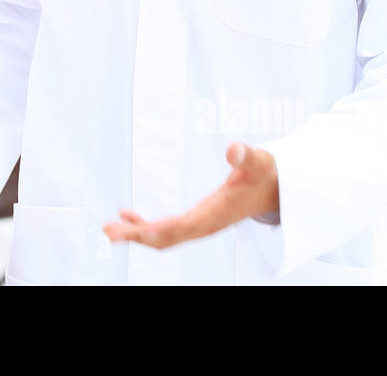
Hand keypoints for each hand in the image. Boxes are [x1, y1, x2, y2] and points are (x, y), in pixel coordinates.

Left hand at [102, 142, 278, 249]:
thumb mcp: (260, 161)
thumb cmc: (266, 174)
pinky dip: (145, 226)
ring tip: (109, 229)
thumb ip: (246, 155)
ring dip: (137, 234)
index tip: (137, 231)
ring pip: (164, 237)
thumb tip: (232, 148)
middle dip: (138, 237)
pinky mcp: (196, 220)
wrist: (277, 191)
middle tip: (109, 232)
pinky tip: (127, 217)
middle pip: (167, 237)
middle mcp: (205, 225)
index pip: (184, 226)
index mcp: (217, 214)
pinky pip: (167, 230)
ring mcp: (200, 225)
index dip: (160, 229)